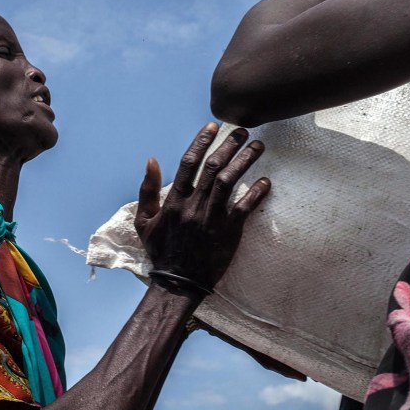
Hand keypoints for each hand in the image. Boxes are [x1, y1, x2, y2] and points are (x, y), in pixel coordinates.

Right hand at [135, 123, 269, 294]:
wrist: (177, 283)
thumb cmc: (160, 251)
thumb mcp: (143, 221)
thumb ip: (146, 189)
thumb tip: (151, 159)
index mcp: (174, 201)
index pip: (189, 163)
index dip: (201, 141)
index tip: (213, 126)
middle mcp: (193, 206)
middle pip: (213, 167)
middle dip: (229, 145)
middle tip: (243, 130)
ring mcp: (211, 219)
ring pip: (229, 182)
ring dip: (245, 161)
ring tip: (258, 147)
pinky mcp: (227, 233)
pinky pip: (245, 208)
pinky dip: (256, 193)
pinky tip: (266, 182)